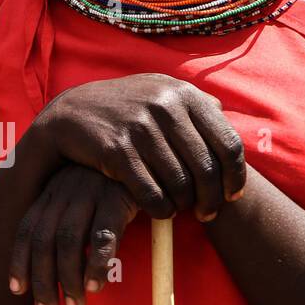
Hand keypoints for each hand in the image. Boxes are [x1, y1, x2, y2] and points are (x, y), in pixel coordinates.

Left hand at [9, 164, 137, 304]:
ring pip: (68, 241)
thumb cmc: (108, 183)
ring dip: (68, 278)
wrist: (141, 152)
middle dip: (42, 280)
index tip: (16, 289)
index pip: (26, 229)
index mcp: (51, 193)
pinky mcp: (116, 198)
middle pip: (43, 240)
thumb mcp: (79, 196)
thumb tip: (51, 266)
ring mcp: (88, 194)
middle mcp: (64, 192)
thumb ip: (64, 221)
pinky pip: (102, 236)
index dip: (18, 260)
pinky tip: (95, 285)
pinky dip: (96, 263)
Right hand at [36, 74, 245, 220]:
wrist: (68, 114)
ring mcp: (140, 126)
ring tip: (180, 209)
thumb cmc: (120, 108)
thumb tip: (223, 113)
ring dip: (184, 205)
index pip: (228, 143)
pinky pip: (152, 193)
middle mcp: (164, 106)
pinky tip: (159, 209)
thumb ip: (190, 102)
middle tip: (207, 214)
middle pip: (206, 168)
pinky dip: (161, 209)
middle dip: (211, 199)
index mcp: (182, 93)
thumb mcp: (155, 91)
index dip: (235, 176)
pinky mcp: (118, 149)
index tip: (232, 195)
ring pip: (181, 184)